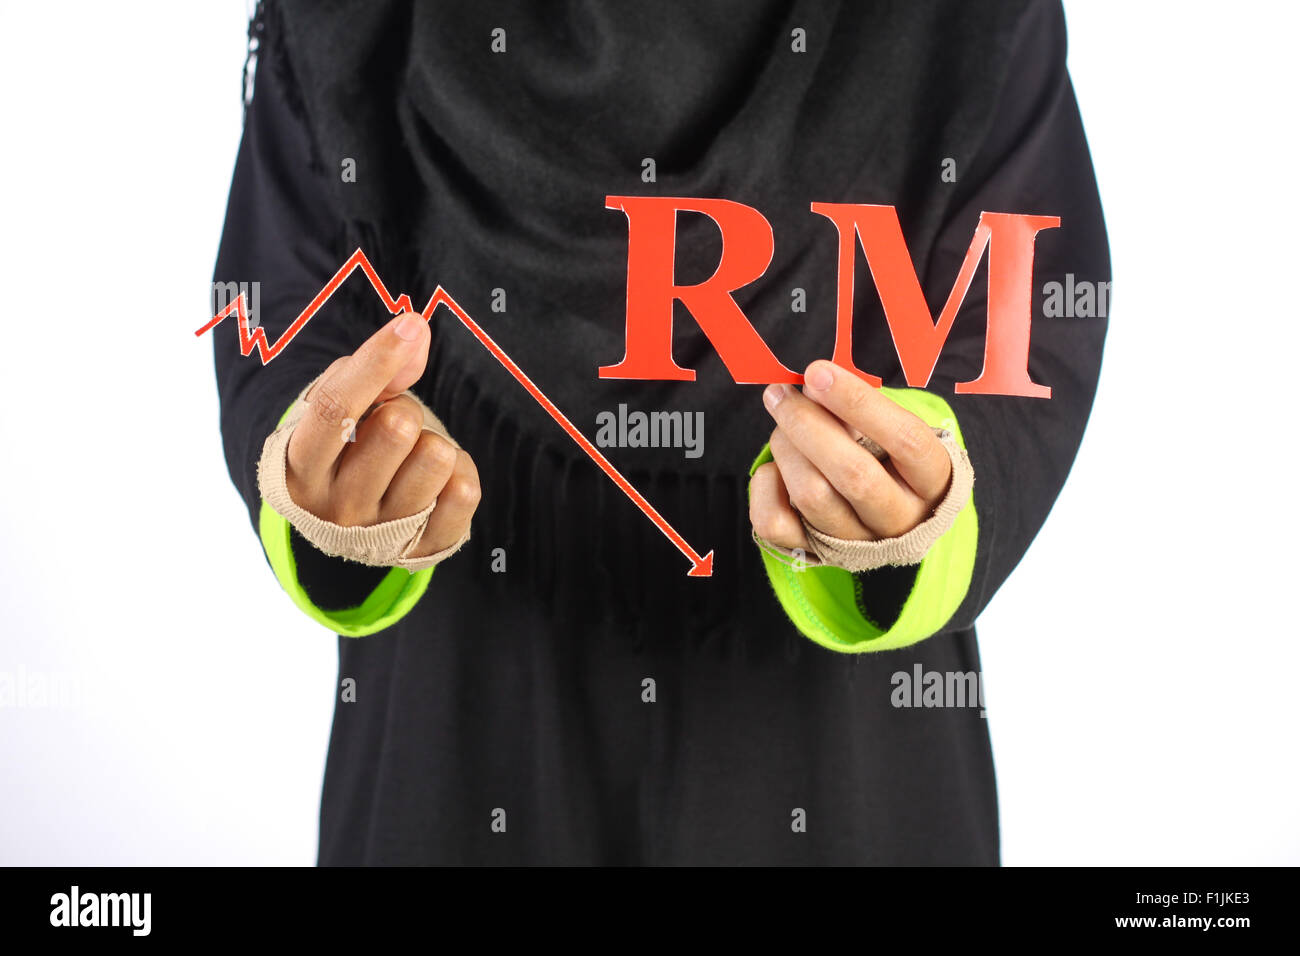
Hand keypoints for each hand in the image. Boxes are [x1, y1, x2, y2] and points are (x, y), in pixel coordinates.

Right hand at [285, 312, 480, 557]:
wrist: (350, 522)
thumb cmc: (346, 446)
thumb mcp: (344, 405)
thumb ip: (376, 369)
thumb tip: (414, 333)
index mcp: (301, 465)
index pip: (335, 409)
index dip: (375, 361)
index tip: (410, 324)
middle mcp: (336, 506)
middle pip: (397, 427)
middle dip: (406, 409)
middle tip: (394, 425)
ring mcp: (381, 533)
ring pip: (437, 456)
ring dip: (434, 443)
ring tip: (412, 458)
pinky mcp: (424, 547)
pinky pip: (465, 491)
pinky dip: (461, 471)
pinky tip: (438, 479)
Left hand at [749, 360, 950, 552]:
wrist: (889, 514)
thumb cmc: (890, 456)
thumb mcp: (892, 429)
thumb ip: (859, 409)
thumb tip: (811, 386)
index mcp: (933, 481)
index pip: (904, 440)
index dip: (857, 402)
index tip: (818, 372)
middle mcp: (900, 518)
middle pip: (853, 474)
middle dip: (807, 424)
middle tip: (781, 393)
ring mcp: (858, 543)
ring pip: (812, 495)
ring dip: (786, 447)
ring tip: (781, 424)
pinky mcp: (815, 553)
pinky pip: (776, 523)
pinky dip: (766, 486)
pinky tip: (776, 468)